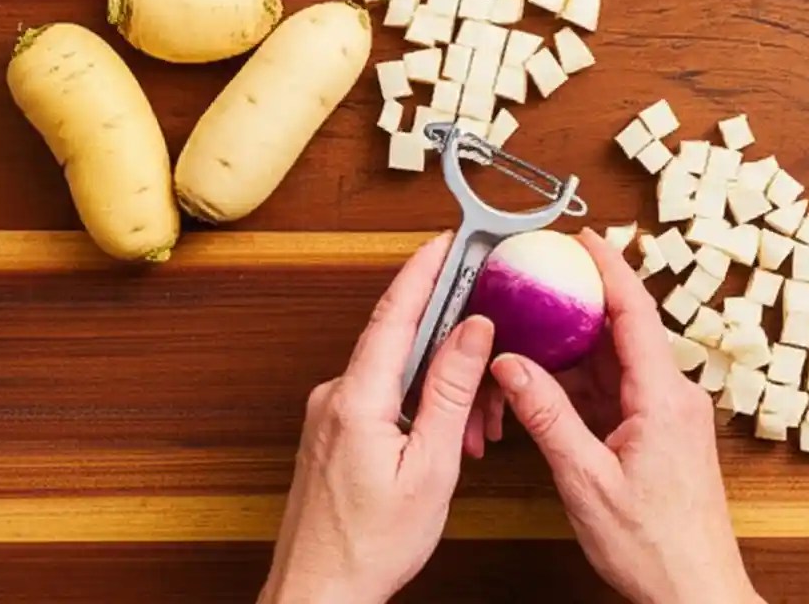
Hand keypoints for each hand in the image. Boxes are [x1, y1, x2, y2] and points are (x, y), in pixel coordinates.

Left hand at [258, 233, 494, 603]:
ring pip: (394, 372)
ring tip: (476, 425)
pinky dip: (418, 403)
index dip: (424, 269)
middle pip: (399, 339)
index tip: (448, 239)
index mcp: (358, 399)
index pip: (395, 313)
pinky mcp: (331, 431)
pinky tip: (444, 433)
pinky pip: (381, 396)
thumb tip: (471, 330)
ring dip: (439, 383)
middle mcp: (334, 396)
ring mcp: (328, 413)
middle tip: (490, 322)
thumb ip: (450, 390)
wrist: (318, 594)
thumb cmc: (371, 545)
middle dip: (449, 334)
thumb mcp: (431, 466)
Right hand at [490, 229, 763, 603]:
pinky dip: (583, 385)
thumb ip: (547, 416)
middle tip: (536, 283)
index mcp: (664, 397)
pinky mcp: (661, 434)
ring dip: (574, 352)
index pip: (635, 312)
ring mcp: (669, 415)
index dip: (608, 267)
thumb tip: (511, 365)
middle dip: (578, 306)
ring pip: (616, 364)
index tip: (582, 237)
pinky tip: (548, 385)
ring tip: (528, 333)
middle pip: (622, 331)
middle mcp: (673, 397)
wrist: (695, 592)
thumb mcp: (586, 480)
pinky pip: (618, 392)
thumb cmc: (653, 546)